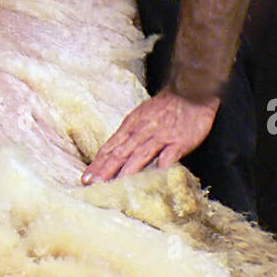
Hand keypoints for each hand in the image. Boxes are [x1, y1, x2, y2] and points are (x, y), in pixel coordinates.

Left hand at [80, 91, 219, 183]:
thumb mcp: (140, 116)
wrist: (190, 90)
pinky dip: (159, 168)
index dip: (97, 164)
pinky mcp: (179, 142)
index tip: (85, 178)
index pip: (110, 147)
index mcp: (131, 126)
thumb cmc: (165, 106)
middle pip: (120, 153)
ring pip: (140, 155)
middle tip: (92, 185)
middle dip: (105, 170)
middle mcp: (142, 132)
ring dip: (126, 171)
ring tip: (114, 186)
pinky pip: (168, 157)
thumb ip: (129, 135)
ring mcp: (160, 137)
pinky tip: (152, 180)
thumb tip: (113, 154)